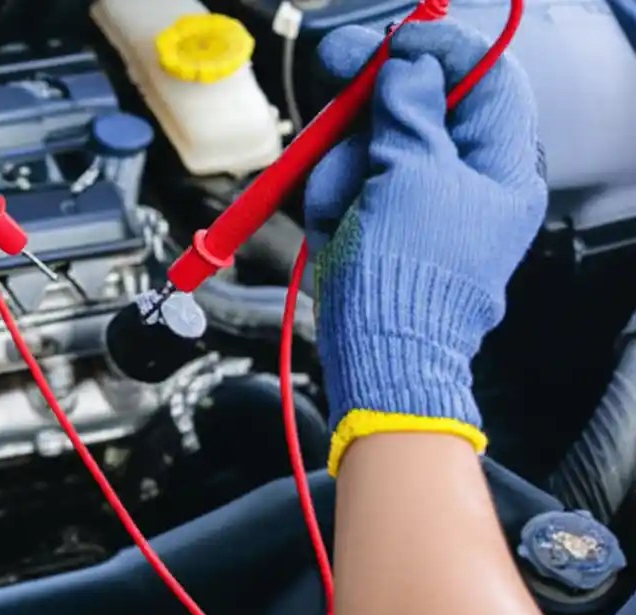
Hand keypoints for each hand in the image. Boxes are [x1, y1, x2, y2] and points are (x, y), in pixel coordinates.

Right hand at [303, 20, 545, 474]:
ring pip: (373, 142)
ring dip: (346, 160)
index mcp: (501, 168)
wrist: (377, 353)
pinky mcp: (377, 224)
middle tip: (339, 67)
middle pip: (421, 104)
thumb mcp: (413, 174)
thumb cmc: (410, 277)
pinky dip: (334, 192)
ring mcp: (417, 203)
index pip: (482, 80)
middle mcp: (464, 181)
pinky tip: (334, 220)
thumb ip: (410, 109)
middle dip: (375, 95)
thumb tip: (408, 66)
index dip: (439, 49)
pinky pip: (349, 183)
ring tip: (342, 203)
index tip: (396, 41)